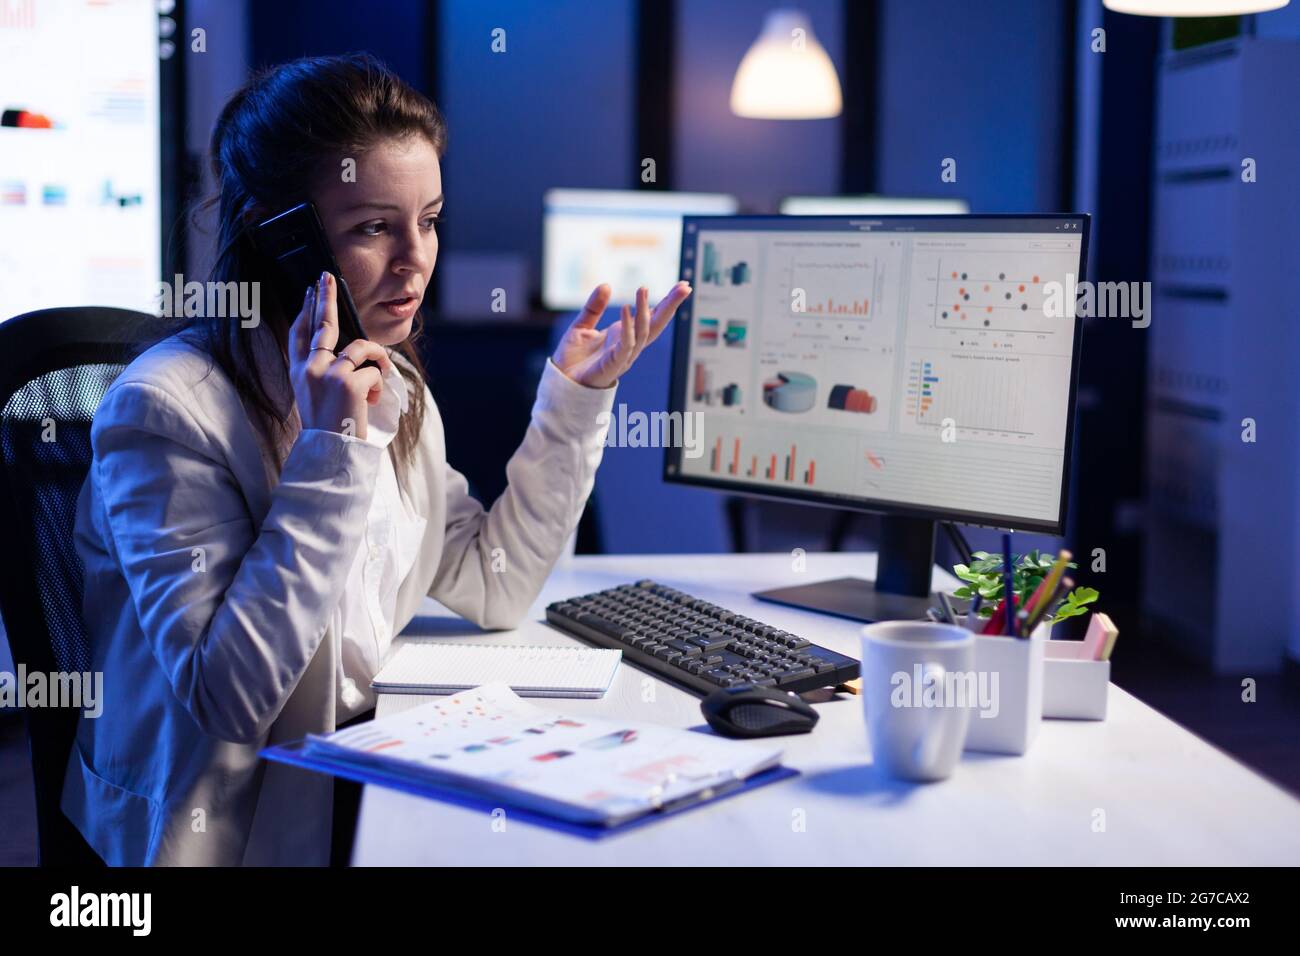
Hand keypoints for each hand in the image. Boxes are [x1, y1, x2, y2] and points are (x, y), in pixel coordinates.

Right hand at [288, 271, 392, 440]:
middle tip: (328, 276)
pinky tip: (371, 402)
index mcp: (300, 372)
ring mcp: (328, 372)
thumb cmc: (330, 426)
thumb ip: (326, 371)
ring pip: (363, 347)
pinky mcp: (348, 381)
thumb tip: (350, 349)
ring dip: (376, 363)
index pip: (300, 333)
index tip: (309, 291)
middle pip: (322, 324)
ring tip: (373, 389)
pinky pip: (375, 369)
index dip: (306, 310)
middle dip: (326, 297)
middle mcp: (310, 368)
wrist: (331, 451)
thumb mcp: (318, 395)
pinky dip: (379, 385)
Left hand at [551, 281, 692, 388]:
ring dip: (645, 310)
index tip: (682, 286)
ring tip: (643, 288)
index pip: (651, 317)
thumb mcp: (582, 326)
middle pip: (656, 324)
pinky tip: (625, 307)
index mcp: (624, 335)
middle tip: (685, 287)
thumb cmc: (572, 360)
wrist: (561, 383)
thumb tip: (606, 285)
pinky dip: (628, 327)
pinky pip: (625, 344)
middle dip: (671, 306)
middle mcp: (628, 345)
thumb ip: (594, 307)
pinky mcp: (613, 364)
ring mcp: (623, 356)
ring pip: (643, 333)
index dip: (666, 302)